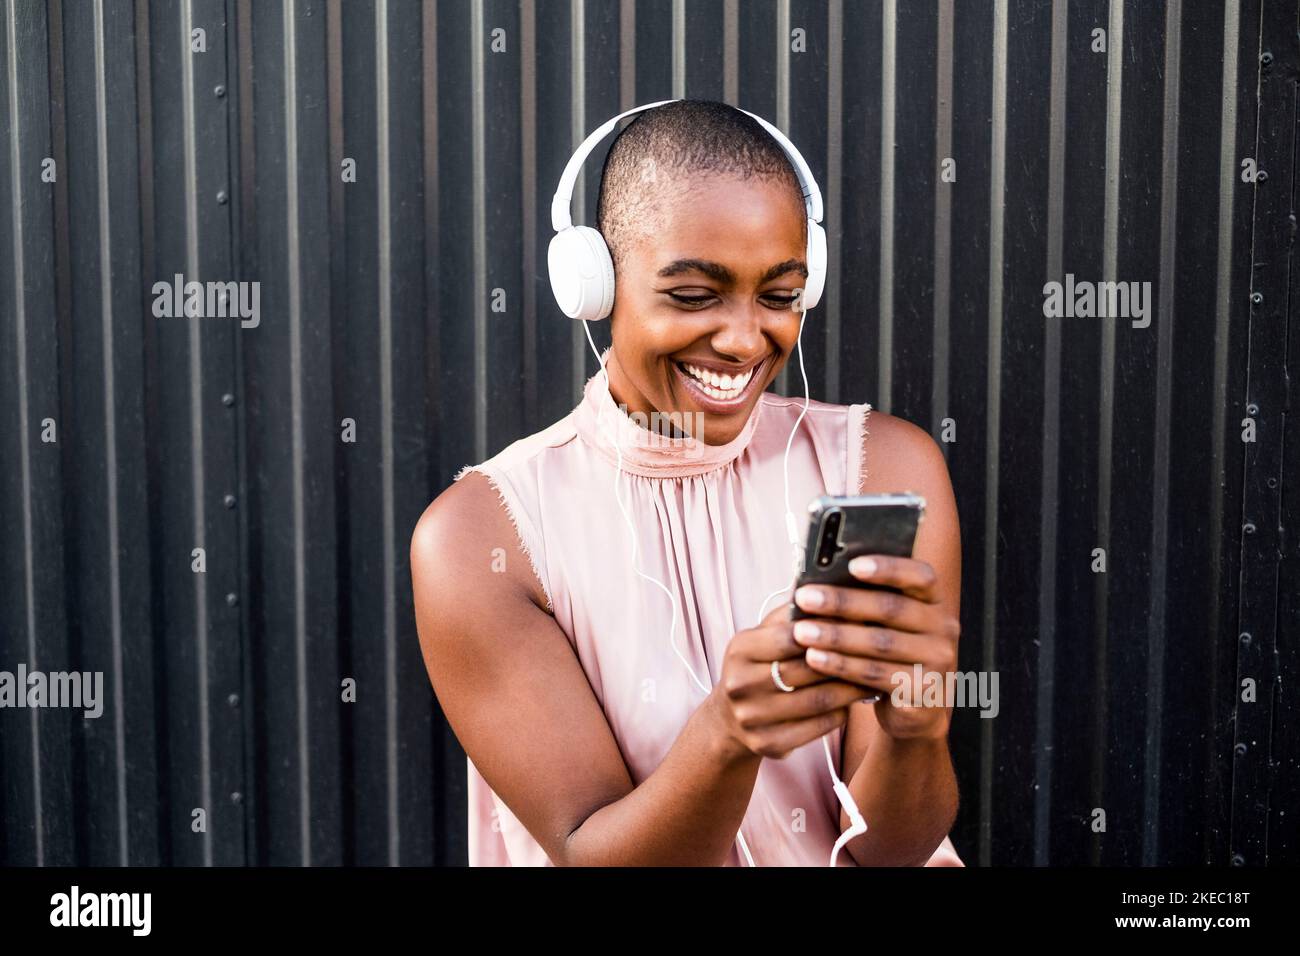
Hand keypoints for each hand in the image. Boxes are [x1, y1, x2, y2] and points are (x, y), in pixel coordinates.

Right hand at [708, 601, 876, 761]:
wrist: (729, 719)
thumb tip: (832, 585)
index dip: (827, 629)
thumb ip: (793, 613)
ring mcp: (751, 718)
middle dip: (847, 658)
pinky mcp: (767, 744)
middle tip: (881, 649)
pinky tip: (857, 700)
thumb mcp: (765, 634)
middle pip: (807, 670)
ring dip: (852, 687)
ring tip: (876, 673)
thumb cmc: (759, 664)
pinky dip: (843, 711)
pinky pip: (818, 727)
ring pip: (818, 700)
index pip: (790, 636)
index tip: (861, 620)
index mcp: (739, 650)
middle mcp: (740, 684)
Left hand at [790, 554, 959, 740]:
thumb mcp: (887, 625)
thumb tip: (817, 583)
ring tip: (801, 631)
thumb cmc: (892, 654)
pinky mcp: (923, 690)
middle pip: (891, 608)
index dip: (888, 568)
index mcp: (934, 601)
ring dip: (835, 635)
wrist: (917, 709)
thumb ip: (866, 601)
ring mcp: (938, 660)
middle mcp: (944, 627)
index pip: (920, 576)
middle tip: (805, 598)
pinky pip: (875, 673)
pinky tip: (814, 658)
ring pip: (880, 643)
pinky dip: (840, 665)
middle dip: (842, 602)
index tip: (852, 565)